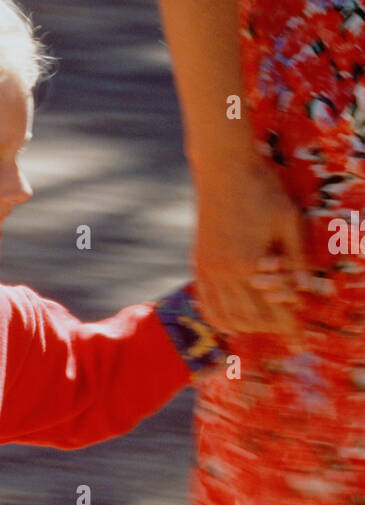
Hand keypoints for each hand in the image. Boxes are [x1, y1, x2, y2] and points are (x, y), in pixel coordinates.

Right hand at [191, 153, 306, 337]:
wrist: (223, 168)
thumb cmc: (262, 190)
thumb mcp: (289, 221)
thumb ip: (298, 258)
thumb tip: (305, 289)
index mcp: (249, 264)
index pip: (271, 308)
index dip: (287, 325)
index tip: (298, 336)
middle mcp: (225, 273)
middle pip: (247, 318)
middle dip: (267, 327)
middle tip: (283, 328)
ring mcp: (208, 269)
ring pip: (223, 315)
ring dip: (243, 326)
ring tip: (260, 325)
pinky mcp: (198, 262)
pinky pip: (205, 301)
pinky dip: (218, 316)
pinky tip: (230, 318)